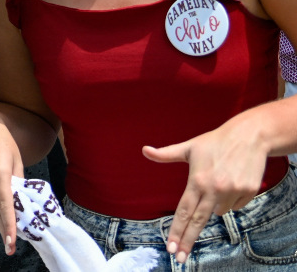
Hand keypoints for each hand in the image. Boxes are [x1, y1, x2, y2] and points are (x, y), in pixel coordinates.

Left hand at [144, 118, 269, 262]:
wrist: (249, 136)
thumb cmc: (215, 141)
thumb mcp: (189, 147)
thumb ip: (166, 154)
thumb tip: (144, 150)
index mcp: (197, 181)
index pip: (184, 211)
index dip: (176, 230)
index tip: (170, 246)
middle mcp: (214, 189)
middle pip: (198, 222)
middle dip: (187, 240)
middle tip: (179, 257)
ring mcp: (233, 192)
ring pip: (219, 212)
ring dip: (216, 204)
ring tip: (219, 182)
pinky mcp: (249, 191)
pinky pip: (237, 206)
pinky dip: (232, 199)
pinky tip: (232, 181)